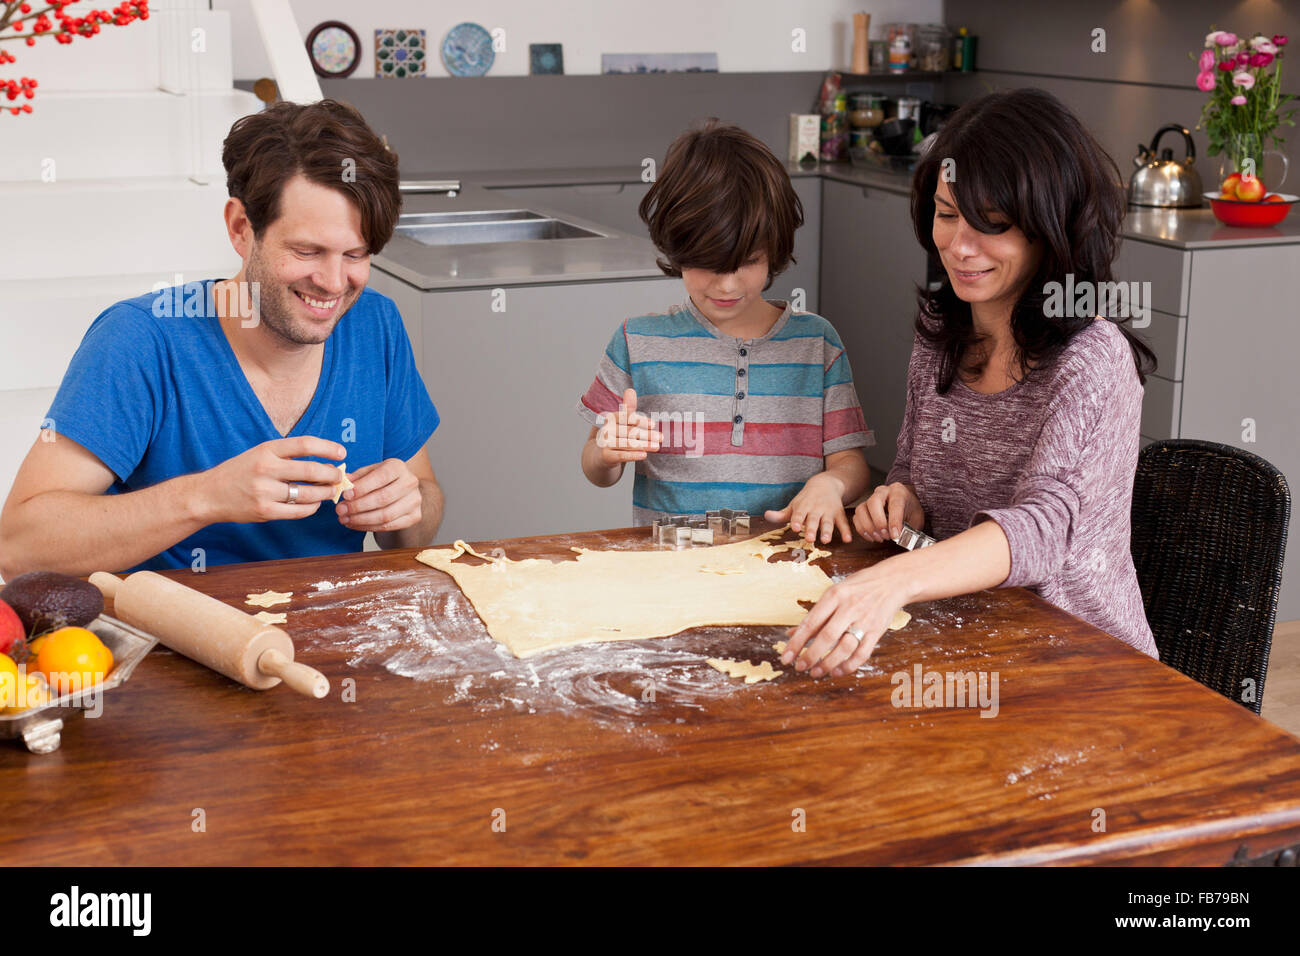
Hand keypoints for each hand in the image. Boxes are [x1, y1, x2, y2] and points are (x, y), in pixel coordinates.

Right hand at [202, 436, 345, 523]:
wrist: (209, 494)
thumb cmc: (240, 472)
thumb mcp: (260, 453)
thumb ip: (287, 455)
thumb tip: (323, 459)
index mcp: (266, 449)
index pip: (305, 444)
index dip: (328, 448)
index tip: (341, 453)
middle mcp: (266, 468)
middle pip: (311, 470)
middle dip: (331, 474)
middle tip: (339, 476)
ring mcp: (264, 491)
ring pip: (308, 494)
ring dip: (325, 493)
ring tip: (330, 491)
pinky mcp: (264, 511)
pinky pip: (298, 511)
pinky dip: (312, 508)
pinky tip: (314, 503)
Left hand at [336, 458, 422, 532]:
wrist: (403, 491)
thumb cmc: (382, 480)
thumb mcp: (370, 472)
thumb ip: (357, 477)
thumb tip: (344, 483)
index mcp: (398, 467)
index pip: (381, 477)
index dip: (362, 488)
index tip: (345, 495)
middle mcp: (410, 482)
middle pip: (383, 498)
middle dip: (358, 506)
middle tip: (340, 510)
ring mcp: (414, 501)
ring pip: (386, 515)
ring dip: (361, 519)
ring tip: (345, 519)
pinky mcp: (415, 516)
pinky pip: (389, 526)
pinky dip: (369, 527)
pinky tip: (355, 524)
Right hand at [595, 388, 661, 466]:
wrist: (599, 457)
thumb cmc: (614, 437)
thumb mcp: (621, 422)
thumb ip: (628, 408)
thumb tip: (630, 390)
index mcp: (610, 418)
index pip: (626, 418)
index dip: (640, 421)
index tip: (653, 424)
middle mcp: (606, 429)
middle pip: (628, 431)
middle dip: (647, 434)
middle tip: (661, 437)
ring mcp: (604, 443)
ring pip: (626, 444)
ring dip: (643, 445)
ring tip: (656, 447)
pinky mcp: (605, 456)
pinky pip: (620, 456)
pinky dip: (632, 455)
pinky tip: (644, 455)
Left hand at [764, 472, 850, 544]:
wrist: (826, 483)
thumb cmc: (806, 499)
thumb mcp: (794, 505)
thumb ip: (781, 514)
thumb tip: (766, 515)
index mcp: (803, 506)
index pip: (799, 514)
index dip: (797, 520)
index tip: (795, 528)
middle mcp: (816, 509)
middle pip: (813, 520)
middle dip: (812, 529)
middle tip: (810, 539)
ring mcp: (828, 511)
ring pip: (828, 522)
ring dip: (827, 531)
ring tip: (826, 540)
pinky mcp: (839, 514)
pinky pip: (843, 523)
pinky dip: (846, 531)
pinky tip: (847, 539)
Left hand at [781, 564, 908, 676]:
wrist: (893, 581)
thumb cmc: (858, 587)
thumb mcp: (834, 593)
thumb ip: (816, 614)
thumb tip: (792, 634)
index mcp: (834, 595)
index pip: (811, 622)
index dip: (797, 642)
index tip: (786, 657)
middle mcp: (849, 608)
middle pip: (827, 636)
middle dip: (811, 655)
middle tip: (799, 667)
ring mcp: (864, 620)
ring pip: (844, 648)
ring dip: (828, 663)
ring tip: (815, 672)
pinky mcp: (877, 631)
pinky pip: (862, 653)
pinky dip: (849, 665)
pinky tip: (837, 671)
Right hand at [853, 482, 925, 543]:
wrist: (906, 502)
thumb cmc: (910, 510)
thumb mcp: (917, 518)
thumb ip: (911, 528)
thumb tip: (904, 540)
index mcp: (898, 492)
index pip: (895, 504)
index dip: (894, 521)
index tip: (895, 535)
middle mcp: (882, 492)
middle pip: (873, 503)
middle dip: (878, 522)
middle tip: (886, 536)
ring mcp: (870, 498)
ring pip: (861, 510)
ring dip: (868, 527)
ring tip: (880, 538)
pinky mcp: (863, 507)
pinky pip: (856, 518)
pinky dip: (862, 530)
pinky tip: (872, 537)